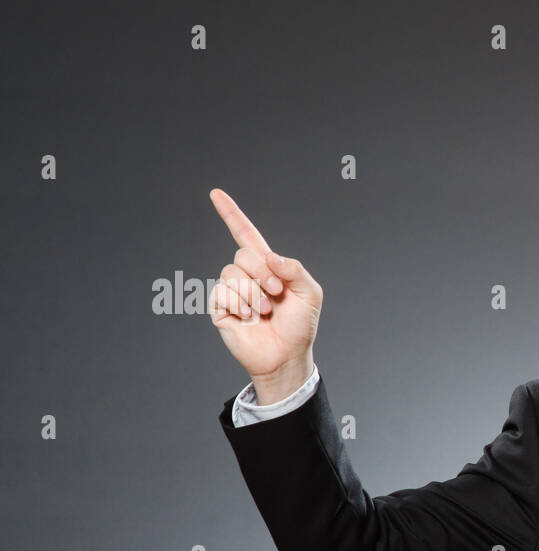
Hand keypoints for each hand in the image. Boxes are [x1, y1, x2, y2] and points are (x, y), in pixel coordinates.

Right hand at [207, 188, 322, 401]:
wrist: (287, 356)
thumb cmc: (300, 326)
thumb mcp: (309, 294)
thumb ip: (295, 269)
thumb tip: (271, 258)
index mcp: (268, 267)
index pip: (245, 235)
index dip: (231, 214)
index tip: (216, 194)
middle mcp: (247, 275)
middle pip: (243, 255)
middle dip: (263, 273)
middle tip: (277, 294)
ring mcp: (232, 291)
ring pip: (232, 273)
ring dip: (253, 293)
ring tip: (266, 310)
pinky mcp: (221, 308)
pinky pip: (223, 293)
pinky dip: (241, 305)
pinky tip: (250, 318)